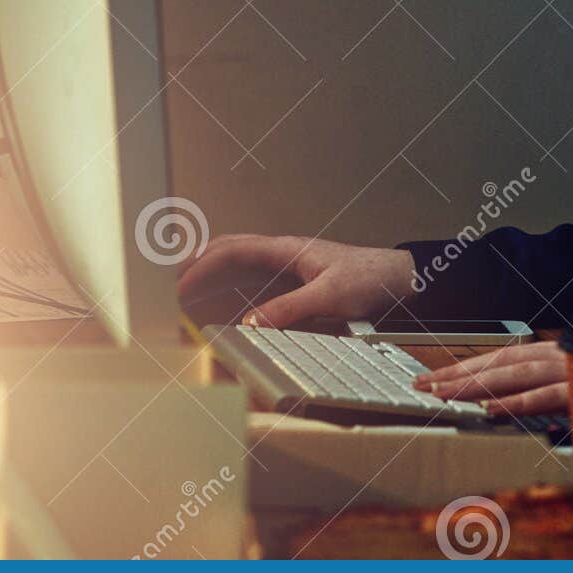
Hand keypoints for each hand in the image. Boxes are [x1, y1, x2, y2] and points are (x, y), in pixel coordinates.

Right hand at [176, 234, 416, 327]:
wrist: (401, 278)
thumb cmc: (370, 278)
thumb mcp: (331, 297)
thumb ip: (291, 309)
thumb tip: (251, 323)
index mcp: (288, 249)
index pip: (235, 250)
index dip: (204, 265)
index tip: (181, 284)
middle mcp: (285, 254)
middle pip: (232, 250)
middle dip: (200, 261)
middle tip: (172, 281)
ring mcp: (290, 267)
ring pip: (242, 263)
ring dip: (214, 271)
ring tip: (186, 287)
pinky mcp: (298, 282)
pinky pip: (258, 280)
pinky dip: (234, 286)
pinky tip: (225, 300)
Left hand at [414, 340, 569, 416]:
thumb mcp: (568, 384)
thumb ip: (537, 392)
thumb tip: (502, 405)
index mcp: (546, 355)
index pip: (496, 359)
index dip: (462, 368)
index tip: (432, 378)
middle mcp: (551, 358)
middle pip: (497, 364)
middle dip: (458, 375)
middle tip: (425, 385)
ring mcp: (565, 373)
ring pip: (513, 376)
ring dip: (476, 384)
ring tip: (444, 394)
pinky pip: (541, 398)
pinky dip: (514, 402)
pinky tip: (489, 409)